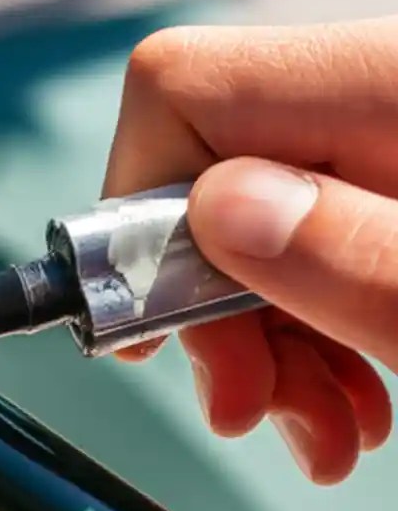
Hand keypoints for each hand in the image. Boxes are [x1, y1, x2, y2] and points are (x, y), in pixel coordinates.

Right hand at [104, 20, 397, 484]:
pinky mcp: (381, 186)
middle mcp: (372, 99)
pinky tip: (335, 389)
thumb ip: (360, 255)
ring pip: (245, 219)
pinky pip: (303, 241)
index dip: (138, 207)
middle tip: (248, 406)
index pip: (183, 89)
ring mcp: (377, 143)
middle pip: (203, 168)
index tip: (160, 327)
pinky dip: (300, 328)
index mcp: (391, 87)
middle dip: (206, 309)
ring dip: (254, 339)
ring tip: (316, 423)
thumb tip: (221, 212)